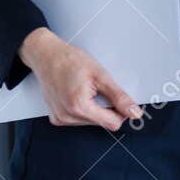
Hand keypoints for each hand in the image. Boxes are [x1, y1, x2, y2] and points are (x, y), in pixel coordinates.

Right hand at [19, 27, 142, 131]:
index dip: (120, 111)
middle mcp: (67, 117)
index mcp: (78, 106)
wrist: (46, 56)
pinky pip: (79, 120)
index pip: (113, 123)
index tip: (119, 99)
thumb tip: (134, 112)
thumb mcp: (101, 75)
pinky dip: (83, 109)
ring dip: (94, 108)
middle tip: (98, 89)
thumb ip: (119, 96)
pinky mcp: (57, 118)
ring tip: (85, 90)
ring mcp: (60, 119)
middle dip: (106, 107)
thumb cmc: (69, 61)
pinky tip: (77, 94)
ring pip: (91, 122)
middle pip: (102, 123)